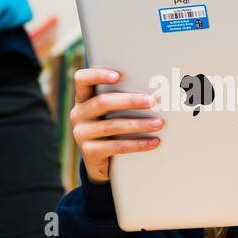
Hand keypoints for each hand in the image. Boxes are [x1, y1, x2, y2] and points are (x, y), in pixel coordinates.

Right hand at [70, 68, 161, 184]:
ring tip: (159, 123)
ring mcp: (81, 134)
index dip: (98, 75)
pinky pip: (117, 146)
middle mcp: (78, 114)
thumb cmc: (110, 126)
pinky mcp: (90, 152)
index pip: (82, 79)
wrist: (99, 162)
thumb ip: (121, 98)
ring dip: (139, 124)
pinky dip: (138, 144)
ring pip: (113, 126)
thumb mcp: (109, 111)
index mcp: (83, 98)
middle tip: (152, 101)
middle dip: (130, 101)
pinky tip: (154, 142)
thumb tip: (154, 92)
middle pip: (103, 102)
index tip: (118, 75)